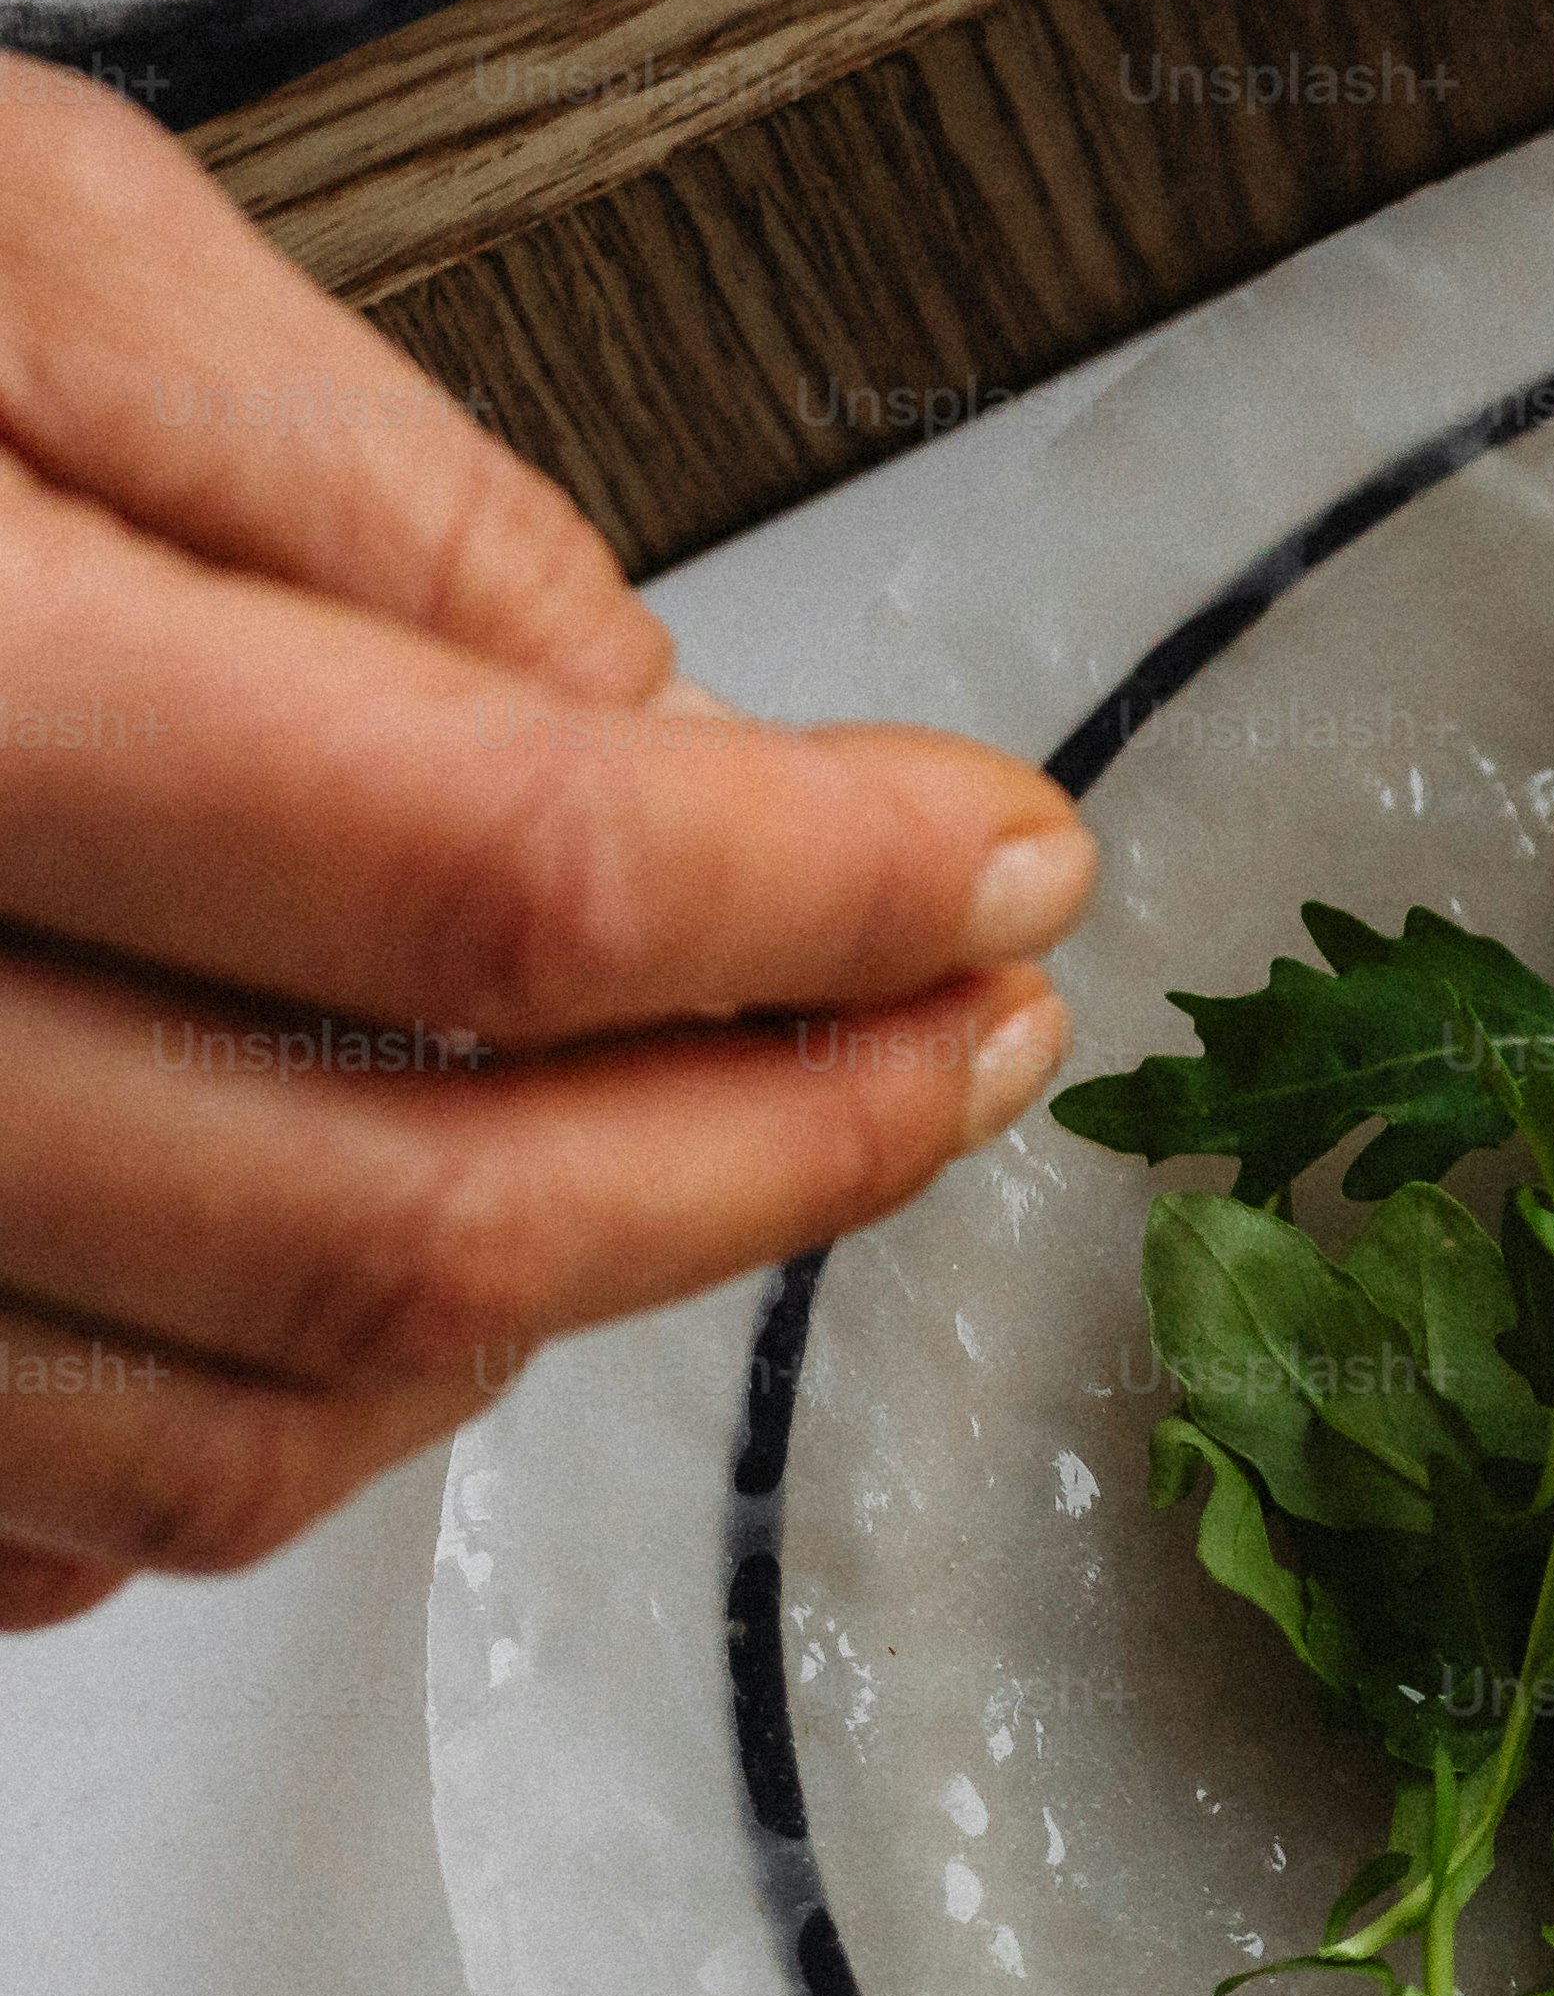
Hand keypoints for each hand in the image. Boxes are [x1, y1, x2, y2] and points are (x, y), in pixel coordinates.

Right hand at [0, 68, 1098, 1628]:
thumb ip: (338, 480)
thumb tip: (649, 725)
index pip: (494, 863)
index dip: (825, 892)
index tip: (1010, 865)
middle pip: (410, 1212)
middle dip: (777, 1155)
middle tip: (969, 1034)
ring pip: (235, 1430)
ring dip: (536, 1314)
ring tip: (719, 1126)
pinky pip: (13, 1515)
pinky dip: (249, 1418)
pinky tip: (362, 1242)